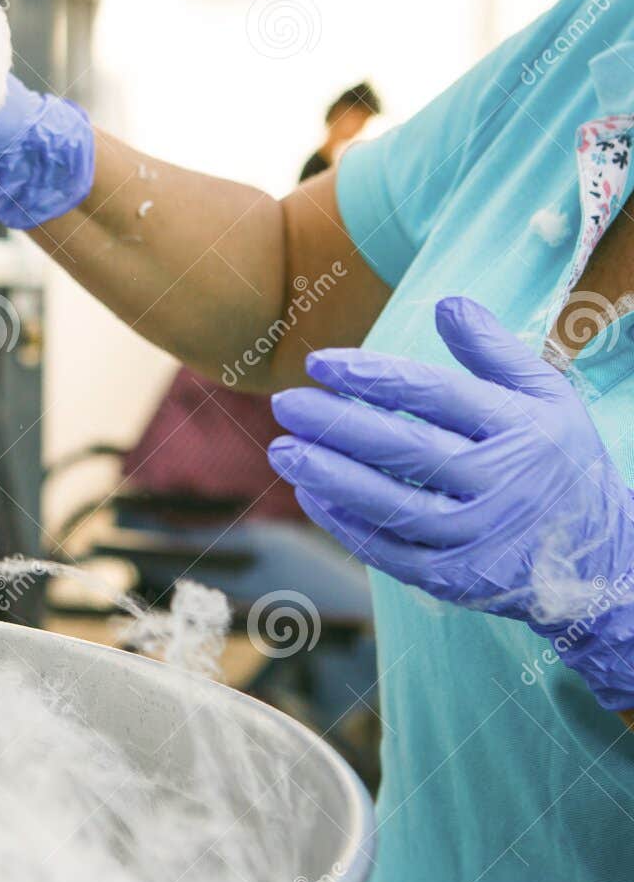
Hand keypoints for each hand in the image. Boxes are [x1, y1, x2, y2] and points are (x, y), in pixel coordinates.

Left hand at [267, 295, 633, 712]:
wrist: (598, 556)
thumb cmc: (557, 462)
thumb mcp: (547, 398)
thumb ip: (495, 351)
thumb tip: (445, 304)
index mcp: (520, 428)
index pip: (433, 395)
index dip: (371, 376)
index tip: (319, 363)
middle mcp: (499, 482)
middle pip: (404, 449)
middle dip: (337, 425)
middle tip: (285, 403)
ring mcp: (475, 535)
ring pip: (390, 503)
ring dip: (329, 477)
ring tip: (283, 449)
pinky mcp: (453, 577)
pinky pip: (388, 550)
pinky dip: (345, 525)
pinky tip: (312, 497)